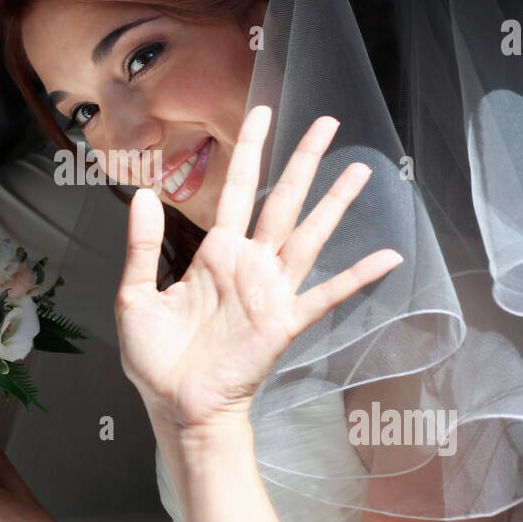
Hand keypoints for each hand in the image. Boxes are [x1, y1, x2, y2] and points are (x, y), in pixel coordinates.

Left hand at [114, 106, 402, 438]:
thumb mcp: (134, 297)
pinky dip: (357, 277)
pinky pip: (326, 295)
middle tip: (327, 121)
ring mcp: (271, 292)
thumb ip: (141, 245)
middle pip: (283, 200)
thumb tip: (142, 193)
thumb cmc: (156, 360)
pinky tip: (388, 257)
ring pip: (308, 234)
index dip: (251, 151)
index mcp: (214, 255)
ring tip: (361, 169)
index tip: (264, 114)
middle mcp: (249, 265)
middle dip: (304, 160)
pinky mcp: (284, 322)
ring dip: (335, 203)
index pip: (238, 190)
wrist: (176, 407)